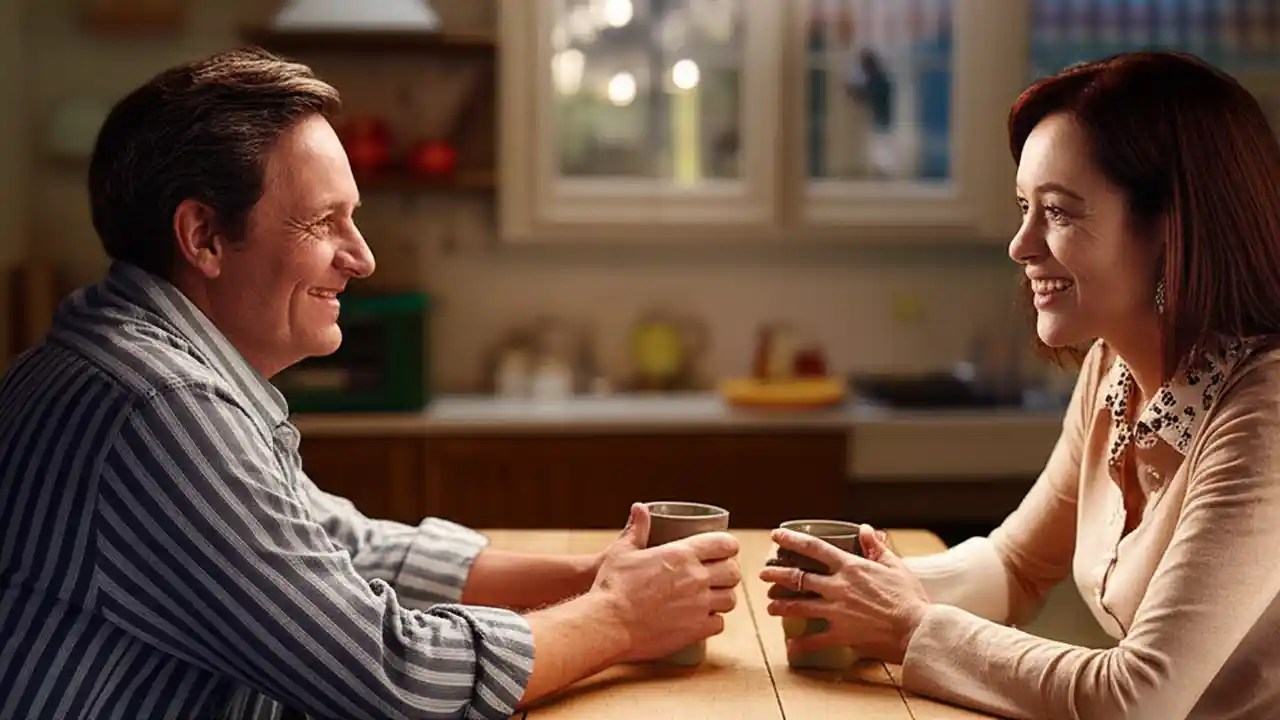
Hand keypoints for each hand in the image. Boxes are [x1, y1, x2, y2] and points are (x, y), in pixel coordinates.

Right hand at [592, 503, 741, 661]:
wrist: (608, 625)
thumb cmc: (612, 587)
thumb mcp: (622, 552)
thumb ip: (636, 529)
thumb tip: (640, 508)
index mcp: (681, 554)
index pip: (724, 544)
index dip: (728, 546)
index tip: (725, 549)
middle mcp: (696, 578)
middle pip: (733, 572)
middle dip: (730, 571)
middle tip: (720, 573)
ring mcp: (698, 606)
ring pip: (731, 599)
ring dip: (724, 596)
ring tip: (713, 596)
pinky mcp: (695, 630)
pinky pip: (719, 623)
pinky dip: (714, 620)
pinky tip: (702, 618)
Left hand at [758, 524, 928, 664]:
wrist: (917, 630)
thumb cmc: (910, 598)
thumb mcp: (895, 566)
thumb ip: (877, 547)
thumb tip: (865, 529)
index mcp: (851, 567)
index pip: (814, 549)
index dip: (792, 540)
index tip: (776, 536)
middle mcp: (838, 587)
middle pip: (798, 578)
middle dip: (776, 575)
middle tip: (763, 574)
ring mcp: (837, 611)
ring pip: (799, 606)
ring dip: (781, 606)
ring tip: (770, 606)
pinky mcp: (840, 634)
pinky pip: (814, 640)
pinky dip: (800, 645)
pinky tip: (790, 648)